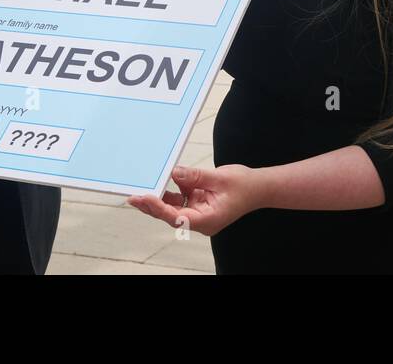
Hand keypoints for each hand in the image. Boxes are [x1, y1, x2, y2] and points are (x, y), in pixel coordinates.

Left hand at [127, 164, 262, 236]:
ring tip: (144, 188)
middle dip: (153, 205)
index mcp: (207, 220)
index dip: (159, 208)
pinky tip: (166, 179)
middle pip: (171, 215)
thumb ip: (195, 176)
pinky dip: (174, 190)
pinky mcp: (198, 204)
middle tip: (133, 197)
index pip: (177, 217)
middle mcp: (201, 220)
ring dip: (161, 197)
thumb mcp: (220, 177)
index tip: (145, 198)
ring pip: (173, 208)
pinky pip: (181, 199)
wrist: (259, 188)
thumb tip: (174, 172)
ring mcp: (199, 213)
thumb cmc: (245, 186)